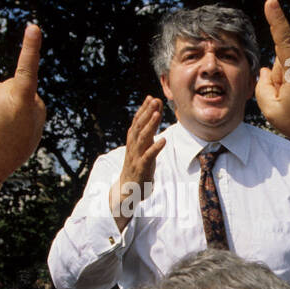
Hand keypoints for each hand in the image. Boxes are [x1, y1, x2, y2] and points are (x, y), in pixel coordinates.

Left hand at [0, 24, 45, 180]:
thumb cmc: (11, 151)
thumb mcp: (35, 131)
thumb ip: (35, 105)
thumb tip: (26, 90)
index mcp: (19, 101)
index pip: (28, 69)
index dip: (31, 48)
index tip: (32, 28)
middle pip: (14, 86)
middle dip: (16, 99)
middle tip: (12, 126)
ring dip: (0, 106)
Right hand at [109, 96, 166, 229]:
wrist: (126, 191)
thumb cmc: (137, 169)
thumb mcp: (143, 150)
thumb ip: (147, 136)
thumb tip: (152, 121)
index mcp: (133, 142)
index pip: (137, 122)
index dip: (144, 110)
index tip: (151, 97)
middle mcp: (133, 147)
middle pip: (139, 127)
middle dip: (147, 112)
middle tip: (154, 100)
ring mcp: (136, 157)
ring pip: (142, 138)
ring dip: (150, 125)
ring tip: (157, 114)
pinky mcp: (141, 168)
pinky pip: (148, 156)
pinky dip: (155, 148)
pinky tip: (163, 140)